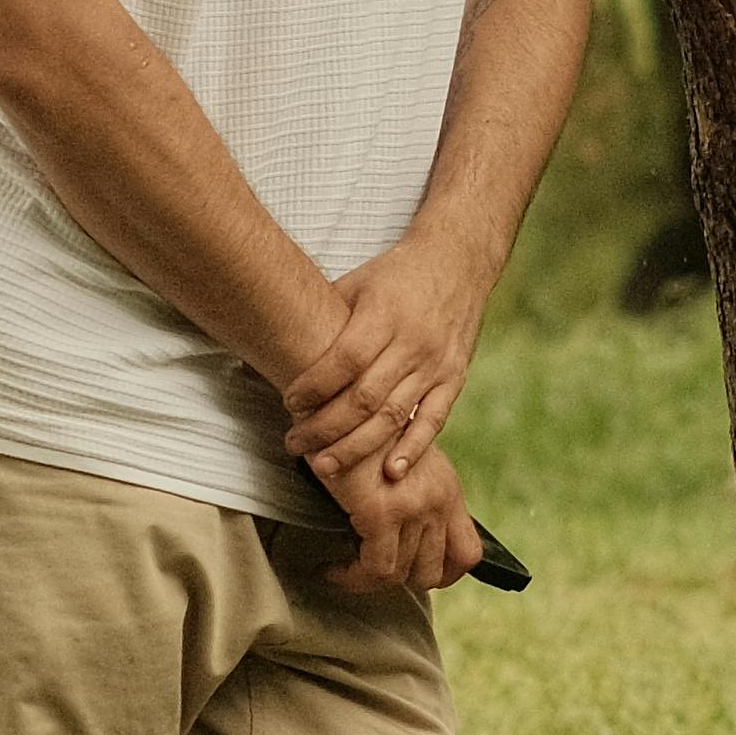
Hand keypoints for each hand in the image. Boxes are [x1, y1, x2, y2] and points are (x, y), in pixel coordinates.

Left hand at [282, 228, 489, 488]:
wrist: (457, 262)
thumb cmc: (395, 275)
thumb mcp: (358, 283)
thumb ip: (329, 319)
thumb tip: (277, 343)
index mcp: (384, 314)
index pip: (345, 360)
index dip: (314, 386)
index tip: (289, 403)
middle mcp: (413, 342)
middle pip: (365, 397)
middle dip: (325, 427)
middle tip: (294, 443)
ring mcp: (436, 364)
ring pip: (394, 416)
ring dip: (357, 447)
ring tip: (324, 466)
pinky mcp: (454, 378)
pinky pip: (433, 420)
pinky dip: (413, 449)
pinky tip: (390, 472)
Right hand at [328, 436, 484, 593]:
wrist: (342, 398)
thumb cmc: (362, 426)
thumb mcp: (404, 458)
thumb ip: (415, 493)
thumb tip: (407, 534)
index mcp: (448, 489)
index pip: (469, 553)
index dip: (445, 574)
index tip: (414, 574)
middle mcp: (438, 500)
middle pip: (435, 571)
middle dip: (401, 580)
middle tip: (372, 574)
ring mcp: (413, 507)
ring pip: (402, 575)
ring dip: (370, 580)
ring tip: (345, 570)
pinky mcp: (381, 512)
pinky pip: (374, 568)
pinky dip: (353, 576)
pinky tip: (333, 568)